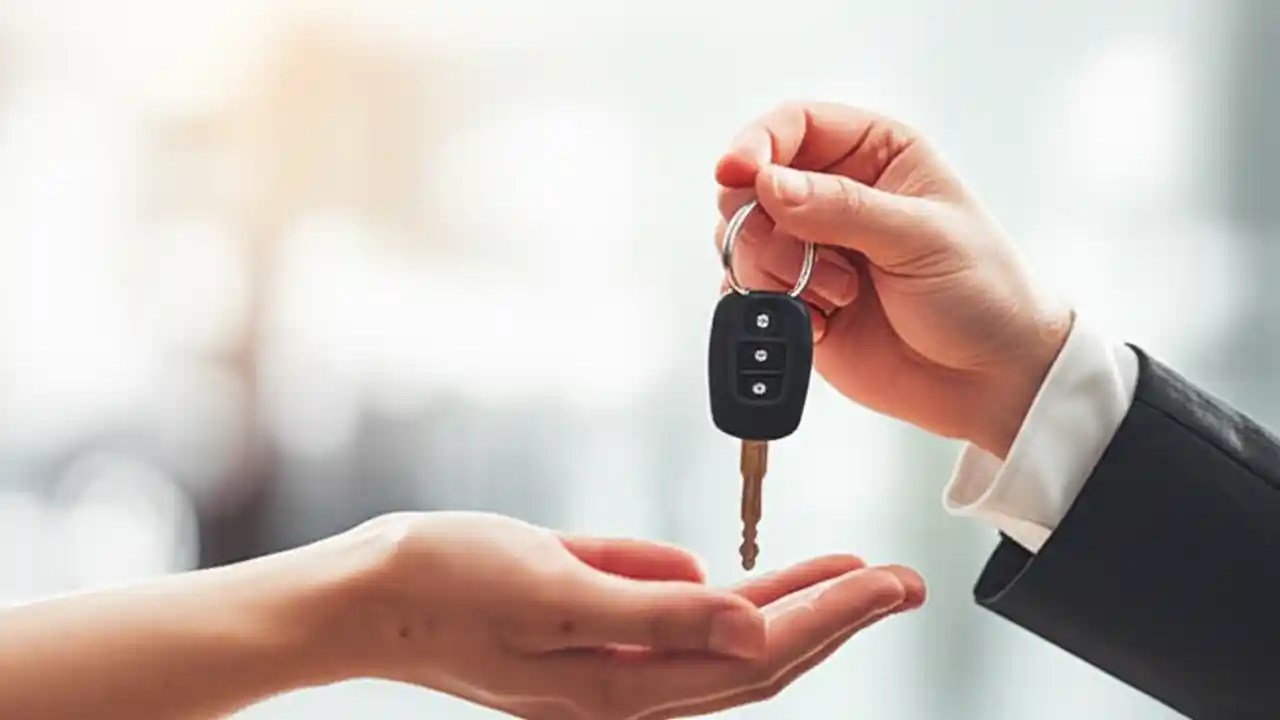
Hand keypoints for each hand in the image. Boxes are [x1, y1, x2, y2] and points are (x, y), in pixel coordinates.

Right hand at [329, 512, 923, 719]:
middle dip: (837, 618)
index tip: (889, 581)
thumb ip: (653, 610)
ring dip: (795, 609)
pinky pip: (680, 621)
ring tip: (852, 573)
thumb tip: (752, 629)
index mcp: (623, 681)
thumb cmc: (447, 583)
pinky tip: (756, 582)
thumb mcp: (552, 587)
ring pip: (727, 642)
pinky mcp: (593, 632)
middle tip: (903, 579)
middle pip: (758, 658)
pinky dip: (730, 603)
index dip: (832, 617)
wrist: (370, 594)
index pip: (757, 654)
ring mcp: (610, 661)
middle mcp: (627, 683)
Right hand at [714, 102, 1071, 456]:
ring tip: (842, 295)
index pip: (793, 125)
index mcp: (875, 154)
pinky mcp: (798, 302)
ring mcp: (812, 252)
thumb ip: (841, 207)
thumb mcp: (921, 237)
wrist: (990, 381)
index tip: (738, 173)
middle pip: (751, 185)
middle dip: (765, 222)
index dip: (757, 144)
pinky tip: (824, 323)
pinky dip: (774, 312)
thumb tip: (769, 183)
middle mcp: (834, 197)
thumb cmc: (982, 293)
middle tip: (809, 255)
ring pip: (743, 242)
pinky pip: (746, 296)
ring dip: (780, 274)